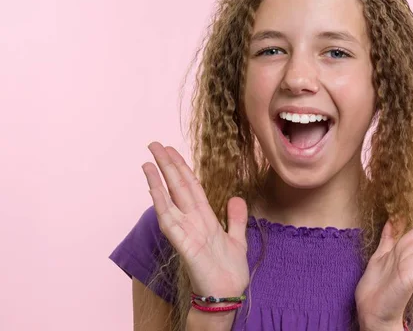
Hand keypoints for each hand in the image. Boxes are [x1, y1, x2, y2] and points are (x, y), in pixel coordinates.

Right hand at [142, 141, 248, 297]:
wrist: (227, 294)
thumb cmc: (229, 272)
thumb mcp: (238, 239)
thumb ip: (236, 219)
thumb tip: (235, 198)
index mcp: (205, 218)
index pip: (192, 187)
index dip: (183, 168)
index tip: (173, 151)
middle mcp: (192, 220)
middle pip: (178, 186)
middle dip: (168, 164)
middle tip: (155, 144)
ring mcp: (185, 230)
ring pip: (169, 198)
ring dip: (159, 177)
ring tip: (149, 158)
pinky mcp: (182, 241)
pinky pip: (168, 217)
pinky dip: (160, 200)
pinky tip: (153, 184)